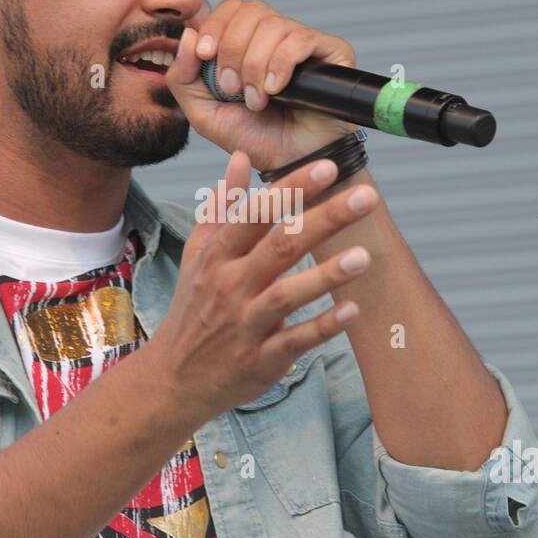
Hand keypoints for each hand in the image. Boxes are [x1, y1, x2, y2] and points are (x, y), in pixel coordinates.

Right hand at [148, 148, 378, 423]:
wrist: (172, 379)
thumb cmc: (192, 310)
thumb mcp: (198, 255)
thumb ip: (223, 207)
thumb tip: (240, 158)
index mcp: (217, 256)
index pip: (257, 214)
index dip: (292, 188)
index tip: (327, 166)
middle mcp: (230, 286)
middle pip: (281, 245)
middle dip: (325, 218)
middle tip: (366, 196)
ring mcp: (245, 324)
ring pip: (288, 294)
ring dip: (327, 274)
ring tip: (364, 256)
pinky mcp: (261, 360)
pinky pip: (296, 341)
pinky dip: (324, 326)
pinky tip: (352, 311)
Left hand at [163, 0, 359, 173]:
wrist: (289, 164)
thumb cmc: (253, 140)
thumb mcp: (203, 112)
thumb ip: (183, 76)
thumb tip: (188, 34)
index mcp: (249, 42)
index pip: (231, 8)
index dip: (215, 25)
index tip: (205, 54)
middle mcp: (277, 37)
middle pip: (252, 10)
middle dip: (233, 49)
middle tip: (232, 88)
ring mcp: (305, 43)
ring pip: (274, 26)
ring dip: (256, 65)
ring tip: (257, 100)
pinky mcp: (332, 52)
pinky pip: (301, 40)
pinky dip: (280, 64)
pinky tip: (276, 90)